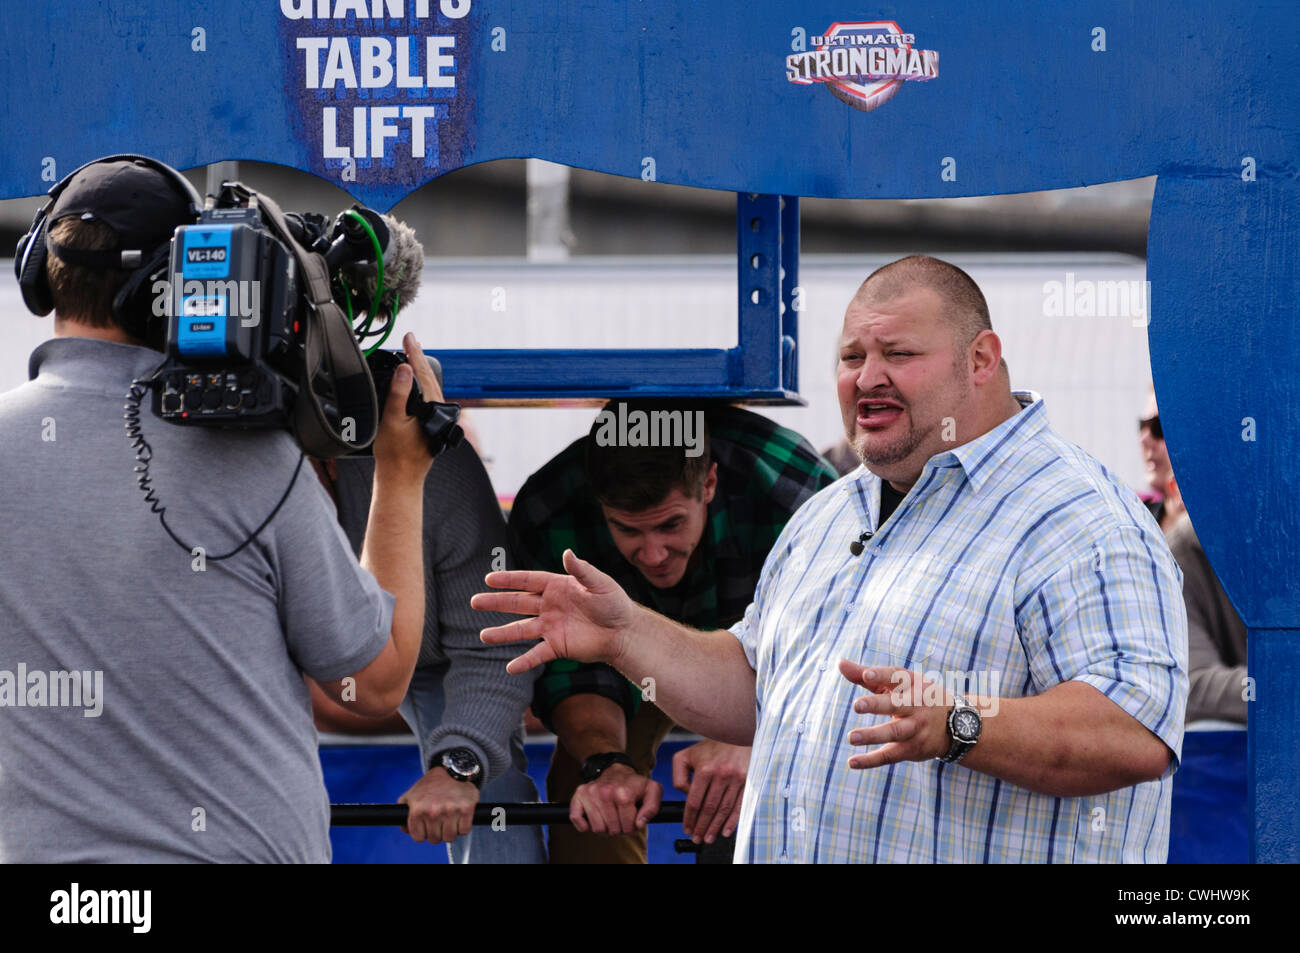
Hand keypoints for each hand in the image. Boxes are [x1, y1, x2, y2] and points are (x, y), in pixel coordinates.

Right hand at [372, 332, 439, 482]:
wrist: (401, 479)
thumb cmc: (395, 454)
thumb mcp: (392, 419)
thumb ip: (399, 392)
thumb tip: (405, 369)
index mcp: (431, 407)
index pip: (423, 373)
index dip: (414, 353)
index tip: (409, 337)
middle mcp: (438, 411)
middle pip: (429, 377)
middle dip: (418, 357)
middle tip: (410, 340)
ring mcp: (436, 418)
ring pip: (430, 387)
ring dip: (420, 370)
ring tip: (412, 354)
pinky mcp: (431, 424)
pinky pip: (428, 397)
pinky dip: (421, 384)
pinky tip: (415, 382)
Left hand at [398, 767, 479, 844]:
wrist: (454, 770)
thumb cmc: (432, 784)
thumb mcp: (412, 794)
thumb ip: (404, 811)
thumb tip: (405, 829)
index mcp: (418, 809)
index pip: (418, 837)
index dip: (423, 833)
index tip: (427, 826)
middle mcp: (433, 811)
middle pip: (435, 839)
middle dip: (437, 832)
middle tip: (440, 821)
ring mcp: (450, 810)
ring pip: (450, 837)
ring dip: (450, 831)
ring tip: (450, 819)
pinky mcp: (466, 809)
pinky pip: (464, 831)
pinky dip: (463, 826)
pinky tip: (460, 817)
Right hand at [472, 549, 635, 674]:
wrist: (624, 632)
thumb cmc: (614, 603)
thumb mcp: (599, 583)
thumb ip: (582, 570)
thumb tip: (566, 552)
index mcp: (558, 587)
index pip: (528, 581)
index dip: (509, 580)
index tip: (489, 579)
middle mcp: (550, 606)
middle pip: (518, 603)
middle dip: (496, 602)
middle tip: (474, 601)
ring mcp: (551, 627)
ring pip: (521, 629)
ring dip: (502, 633)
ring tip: (483, 636)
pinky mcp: (557, 646)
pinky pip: (537, 654)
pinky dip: (524, 662)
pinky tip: (510, 668)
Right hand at [569, 763, 662, 834]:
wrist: (615, 769)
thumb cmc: (634, 784)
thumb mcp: (652, 790)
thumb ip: (652, 808)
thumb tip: (639, 823)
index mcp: (623, 793)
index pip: (627, 826)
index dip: (632, 827)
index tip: (632, 821)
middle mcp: (605, 792)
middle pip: (612, 830)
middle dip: (619, 828)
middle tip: (621, 818)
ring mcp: (590, 793)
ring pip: (597, 829)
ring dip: (604, 827)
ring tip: (610, 817)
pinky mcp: (579, 794)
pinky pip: (575, 818)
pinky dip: (583, 824)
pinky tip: (593, 819)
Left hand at [672, 740, 748, 843]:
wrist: (736, 733)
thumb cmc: (710, 746)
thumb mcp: (686, 755)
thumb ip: (679, 776)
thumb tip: (686, 795)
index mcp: (705, 769)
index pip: (694, 801)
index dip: (689, 818)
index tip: (687, 828)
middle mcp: (721, 774)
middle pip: (709, 809)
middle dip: (701, 827)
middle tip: (696, 838)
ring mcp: (737, 778)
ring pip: (724, 810)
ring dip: (715, 827)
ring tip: (709, 838)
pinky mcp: (748, 780)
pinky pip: (740, 805)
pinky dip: (733, 821)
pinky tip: (725, 831)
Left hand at [838, 661, 952, 768]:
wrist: (956, 725)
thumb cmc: (915, 696)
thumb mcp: (897, 683)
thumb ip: (866, 675)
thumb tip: (839, 664)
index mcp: (911, 684)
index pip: (895, 677)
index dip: (880, 675)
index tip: (866, 675)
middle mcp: (916, 705)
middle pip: (897, 704)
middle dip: (877, 704)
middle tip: (856, 705)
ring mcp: (916, 728)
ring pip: (895, 732)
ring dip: (873, 735)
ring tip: (851, 737)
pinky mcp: (912, 749)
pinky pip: (891, 755)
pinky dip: (872, 760)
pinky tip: (853, 762)